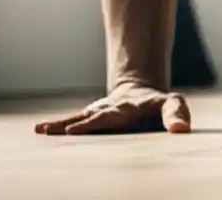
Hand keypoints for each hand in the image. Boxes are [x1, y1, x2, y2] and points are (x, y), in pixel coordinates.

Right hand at [34, 83, 190, 134]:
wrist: (139, 90)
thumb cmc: (158, 103)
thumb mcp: (172, 104)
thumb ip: (177, 114)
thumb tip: (181, 130)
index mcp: (128, 109)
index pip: (111, 116)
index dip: (96, 122)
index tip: (76, 128)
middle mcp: (109, 109)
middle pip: (92, 117)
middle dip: (78, 124)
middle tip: (63, 131)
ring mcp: (97, 113)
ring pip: (78, 118)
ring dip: (61, 125)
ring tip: (42, 129)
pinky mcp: (90, 118)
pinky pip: (72, 122)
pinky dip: (58, 126)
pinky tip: (40, 130)